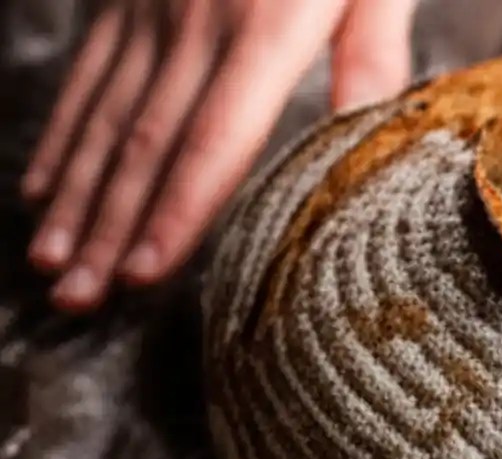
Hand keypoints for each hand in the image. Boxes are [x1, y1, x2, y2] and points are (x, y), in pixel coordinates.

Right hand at [22, 0, 415, 311]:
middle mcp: (197, 22)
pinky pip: (89, 74)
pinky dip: (64, 136)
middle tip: (76, 298)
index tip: (143, 275)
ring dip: (74, 195)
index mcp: (267, 29)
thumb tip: (371, 137)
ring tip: (52, 262)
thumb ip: (370, 56)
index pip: (212, 142)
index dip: (174, 215)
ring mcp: (151, 6)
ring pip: (104, 116)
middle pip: (145, 144)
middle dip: (108, 228)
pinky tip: (43, 185)